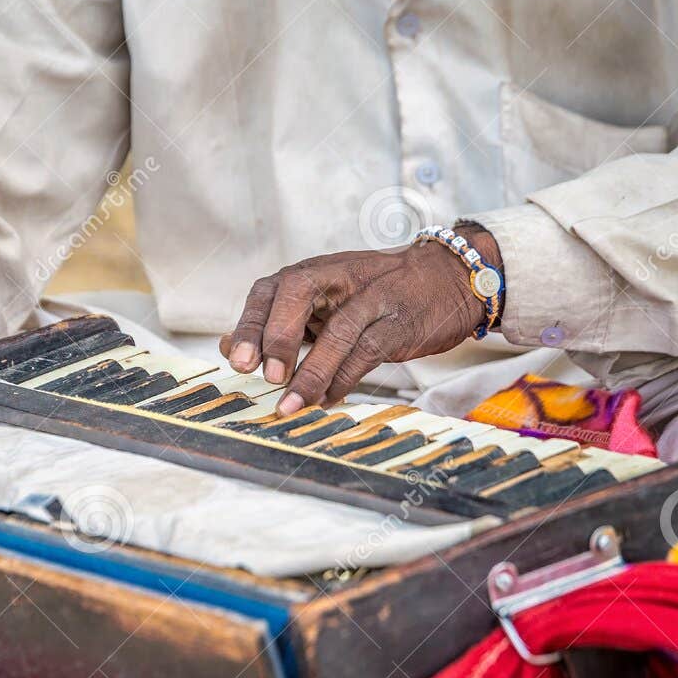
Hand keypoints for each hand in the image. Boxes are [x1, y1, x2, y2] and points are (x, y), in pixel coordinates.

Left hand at [220, 227, 501, 414]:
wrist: (449, 277)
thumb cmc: (378, 293)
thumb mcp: (328, 299)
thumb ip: (283, 320)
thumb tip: (228, 347)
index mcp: (316, 272)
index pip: (271, 289)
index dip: (251, 323)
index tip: (237, 360)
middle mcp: (340, 278)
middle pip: (297, 294)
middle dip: (277, 338)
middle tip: (267, 378)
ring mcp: (373, 298)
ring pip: (336, 331)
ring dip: (311, 372)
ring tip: (291, 405)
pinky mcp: (400, 323)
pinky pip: (368, 352)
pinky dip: (345, 379)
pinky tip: (327, 399)